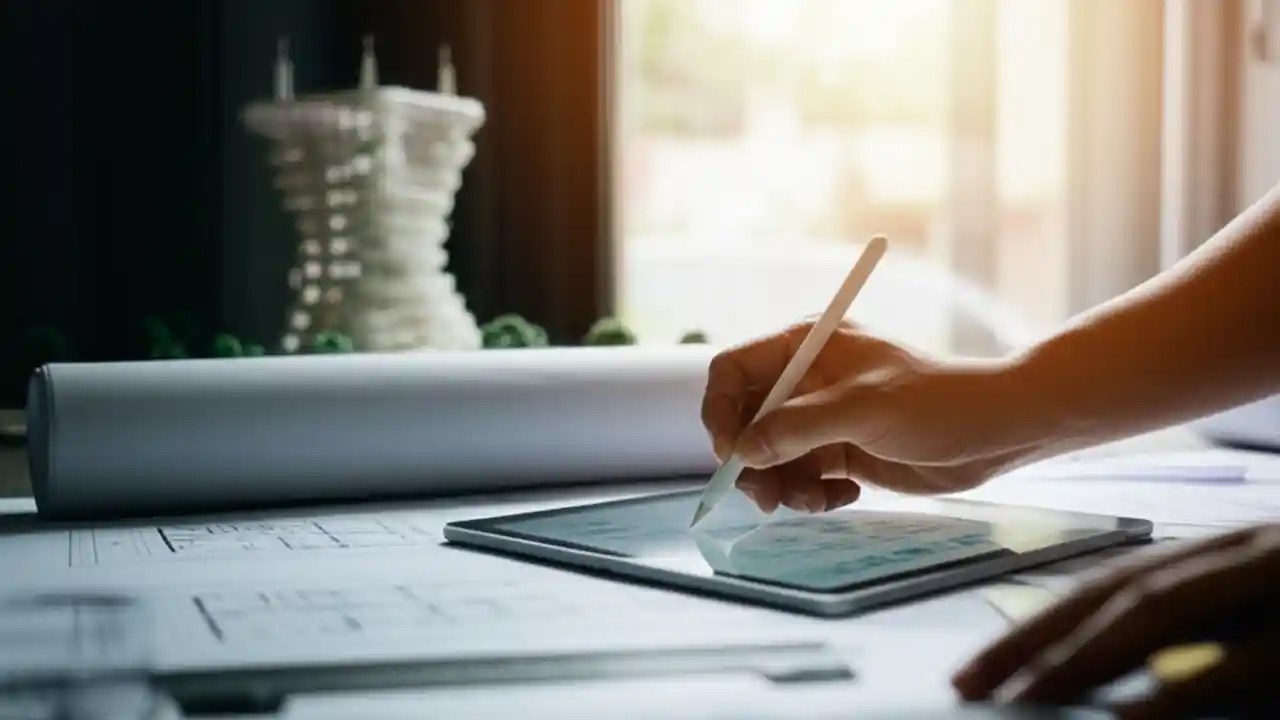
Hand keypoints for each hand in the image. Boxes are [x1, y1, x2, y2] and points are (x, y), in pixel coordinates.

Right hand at [701, 322, 1040, 513]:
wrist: (996, 431)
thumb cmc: (938, 402)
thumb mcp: (863, 410)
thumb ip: (798, 429)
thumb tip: (743, 451)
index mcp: (805, 347)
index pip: (733, 370)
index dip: (721, 410)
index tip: (730, 453)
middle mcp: (806, 380)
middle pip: (745, 420)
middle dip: (751, 461)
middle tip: (767, 497)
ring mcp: (822, 417)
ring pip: (769, 456)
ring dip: (780, 486)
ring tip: (813, 501)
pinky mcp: (840, 450)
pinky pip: (799, 477)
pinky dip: (810, 494)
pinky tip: (845, 495)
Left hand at [952, 524, 1279, 717]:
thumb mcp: (1265, 630)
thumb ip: (1200, 650)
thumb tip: (1122, 688)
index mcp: (1223, 557)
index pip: (1109, 588)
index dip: (1034, 627)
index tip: (972, 673)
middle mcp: (1240, 554)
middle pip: (1114, 592)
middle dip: (1033, 639)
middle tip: (967, 686)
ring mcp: (1278, 576)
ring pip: (1158, 608)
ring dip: (1081, 655)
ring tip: (1021, 699)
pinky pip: (1242, 662)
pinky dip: (1178, 691)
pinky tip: (1128, 719)